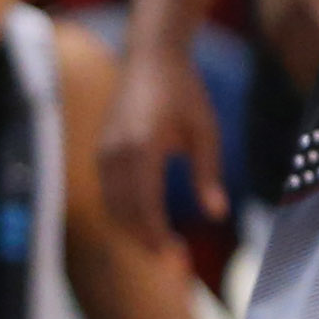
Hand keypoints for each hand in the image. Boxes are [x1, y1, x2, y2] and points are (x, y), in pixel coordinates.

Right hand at [100, 43, 225, 247]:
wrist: (151, 59)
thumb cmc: (185, 92)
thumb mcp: (206, 132)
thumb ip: (208, 175)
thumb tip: (218, 214)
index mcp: (143, 149)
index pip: (144, 206)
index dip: (157, 235)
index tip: (175, 255)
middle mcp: (116, 154)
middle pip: (124, 212)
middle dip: (144, 239)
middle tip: (169, 259)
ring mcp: (104, 153)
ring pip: (112, 206)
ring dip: (132, 228)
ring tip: (157, 242)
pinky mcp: (101, 152)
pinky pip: (108, 192)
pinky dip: (123, 211)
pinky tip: (144, 218)